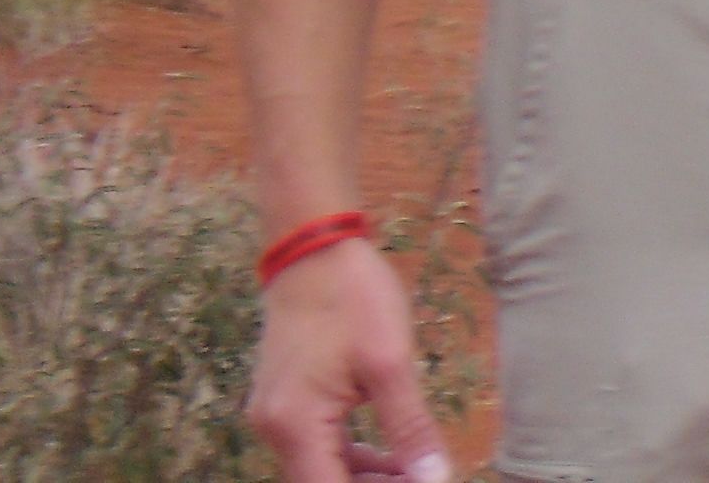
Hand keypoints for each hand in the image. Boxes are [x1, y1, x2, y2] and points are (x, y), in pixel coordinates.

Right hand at [246, 239, 450, 482]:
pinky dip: (349, 454)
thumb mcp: (391, 362)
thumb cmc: (353, 297)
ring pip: (320, 467)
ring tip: (413, 470)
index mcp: (295, 426)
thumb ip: (410, 427)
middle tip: (422, 476)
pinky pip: (316, 444)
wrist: (315, 249)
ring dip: (364, 476)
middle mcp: (275, 429)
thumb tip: (434, 476)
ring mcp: (275, 415)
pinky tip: (388, 453)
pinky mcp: (284, 401)